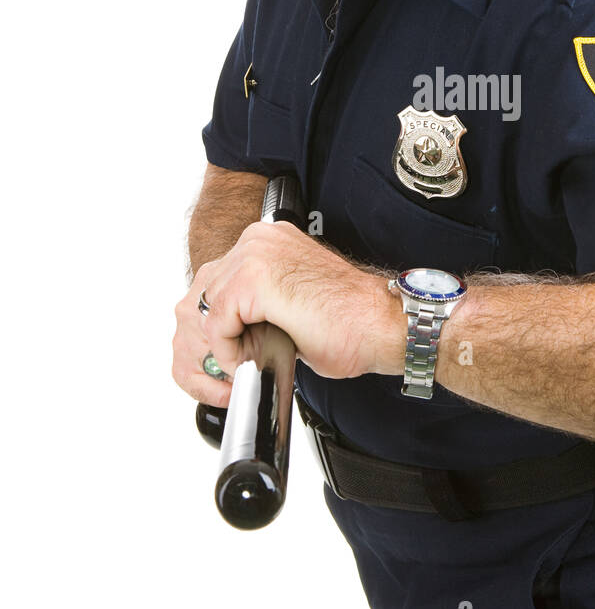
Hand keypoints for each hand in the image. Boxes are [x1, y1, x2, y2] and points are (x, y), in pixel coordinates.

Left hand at [173, 222, 395, 393]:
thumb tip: (227, 331)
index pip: (215, 281)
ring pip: (203, 309)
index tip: (230, 353)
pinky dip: (227, 350)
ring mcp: (254, 255)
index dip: (217, 325)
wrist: (380, 325)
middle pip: (200, 293)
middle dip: (209, 337)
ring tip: (244, 364)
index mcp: (266, 243)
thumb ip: (254, 307)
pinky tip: (251, 358)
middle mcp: (257, 241)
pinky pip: (215, 323)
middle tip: (229, 366)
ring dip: (220, 345)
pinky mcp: (253, 279)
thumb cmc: (348, 322)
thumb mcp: (287, 306)